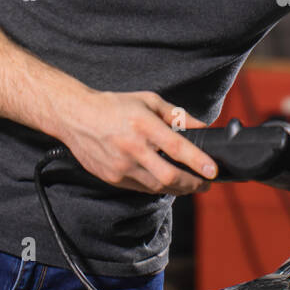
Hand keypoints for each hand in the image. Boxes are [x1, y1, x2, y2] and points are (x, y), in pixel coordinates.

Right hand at [60, 90, 216, 194]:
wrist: (76, 117)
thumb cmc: (115, 106)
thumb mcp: (148, 100)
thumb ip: (177, 115)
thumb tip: (202, 127)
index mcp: (143, 125)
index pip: (177, 148)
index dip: (198, 162)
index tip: (213, 171)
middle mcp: (133, 148)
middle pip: (169, 176)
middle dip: (193, 184)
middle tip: (205, 184)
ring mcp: (121, 166)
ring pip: (157, 187)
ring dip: (178, 188)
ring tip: (190, 184)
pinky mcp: (112, 178)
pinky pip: (142, 188)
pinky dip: (158, 186)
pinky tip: (166, 181)